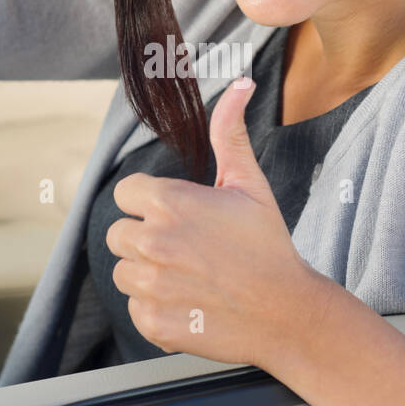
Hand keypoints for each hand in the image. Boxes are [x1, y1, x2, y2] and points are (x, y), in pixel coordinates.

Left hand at [106, 76, 336, 367]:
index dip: (149, 204)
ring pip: (122, 272)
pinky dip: (155, 308)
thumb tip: (240, 83)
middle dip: (144, 238)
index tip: (176, 217)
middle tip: (185, 249)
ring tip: (187, 276)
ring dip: (146, 274)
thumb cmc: (269, 245)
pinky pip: (133, 308)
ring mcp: (151, 285)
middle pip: (117, 234)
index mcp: (170, 202)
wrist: (287, 312)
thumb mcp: (249, 184)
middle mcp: (153, 242)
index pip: (125, 194)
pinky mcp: (152, 322)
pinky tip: (188, 302)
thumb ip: (230, 133)